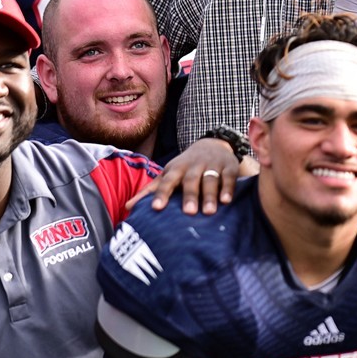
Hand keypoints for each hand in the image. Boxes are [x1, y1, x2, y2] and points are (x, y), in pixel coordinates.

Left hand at [126, 138, 244, 215]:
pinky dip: (228, 188)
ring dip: (209, 195)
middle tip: (189, 213)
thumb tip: (127, 208)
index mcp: (176, 169)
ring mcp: (212, 165)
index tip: (156, 208)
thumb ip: (150, 191)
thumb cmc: (186, 167)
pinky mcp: (229, 167)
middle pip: (190, 180)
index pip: (167, 181)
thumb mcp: (168, 174)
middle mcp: (193, 166)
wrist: (213, 144)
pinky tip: (227, 201)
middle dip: (189, 195)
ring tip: (209, 212)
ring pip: (210, 179)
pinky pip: (229, 177)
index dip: (161, 194)